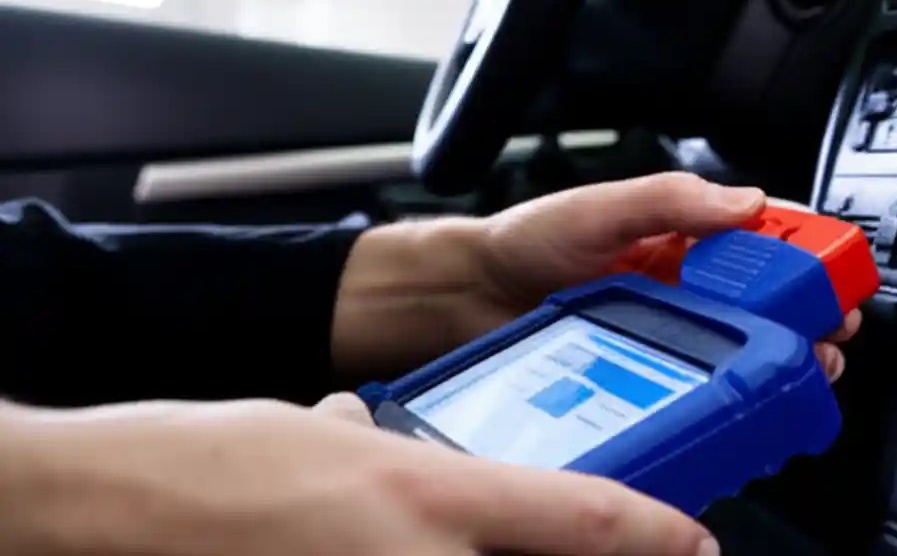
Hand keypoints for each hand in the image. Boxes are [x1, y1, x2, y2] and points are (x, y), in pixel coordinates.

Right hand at [0, 396, 717, 555]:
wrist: (121, 510)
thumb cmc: (213, 462)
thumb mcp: (325, 431)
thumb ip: (381, 446)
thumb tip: (383, 440)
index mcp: (430, 497)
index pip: (586, 519)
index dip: (659, 536)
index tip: (696, 543)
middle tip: (627, 552)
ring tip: (491, 540)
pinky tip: (417, 549)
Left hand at [332, 173, 861, 381]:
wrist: (466, 297)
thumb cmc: (526, 241)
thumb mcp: (599, 205)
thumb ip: (670, 198)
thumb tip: (745, 201)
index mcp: (682, 228)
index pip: (765, 232)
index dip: (809, 247)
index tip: (838, 265)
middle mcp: (683, 278)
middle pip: (770, 294)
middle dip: (812, 310)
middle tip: (833, 328)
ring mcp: (669, 325)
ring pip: (746, 340)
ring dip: (785, 352)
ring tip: (807, 366)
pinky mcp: (650, 366)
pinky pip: (704, 376)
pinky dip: (736, 385)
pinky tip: (751, 394)